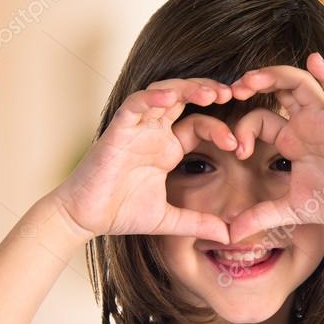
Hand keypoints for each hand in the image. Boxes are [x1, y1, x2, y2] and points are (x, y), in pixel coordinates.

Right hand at [50, 78, 238, 243]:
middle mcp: (153, 132)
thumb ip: (198, 223)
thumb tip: (228, 235)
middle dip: (207, 91)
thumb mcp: (169, 219)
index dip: (219, 127)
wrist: (85, 218)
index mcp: (166, 148)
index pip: (199, 124)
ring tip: (210, 92)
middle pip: (183, 98)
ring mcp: (135, 128)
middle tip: (233, 92)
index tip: (237, 144)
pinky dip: (151, 98)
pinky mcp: (117, 129)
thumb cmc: (120, 213)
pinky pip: (135, 105)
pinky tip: (169, 97)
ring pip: (162, 93)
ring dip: (186, 88)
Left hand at [226, 52, 323, 242]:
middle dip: (254, 83)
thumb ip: (259, 216)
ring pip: (300, 83)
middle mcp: (306, 123)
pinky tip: (315, 60)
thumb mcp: (288, 210)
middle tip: (232, 89)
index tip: (238, 151)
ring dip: (276, 75)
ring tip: (253, 77)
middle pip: (278, 89)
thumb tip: (230, 234)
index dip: (244, 129)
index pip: (260, 119)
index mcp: (292, 139)